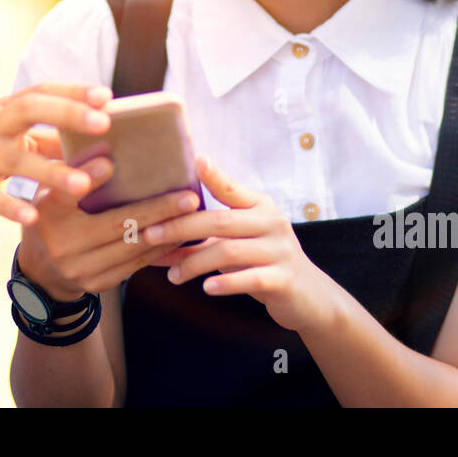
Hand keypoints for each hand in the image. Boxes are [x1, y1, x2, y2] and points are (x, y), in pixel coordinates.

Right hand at [0, 83, 113, 228]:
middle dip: (66, 114)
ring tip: (84, 185)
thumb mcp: (2, 141)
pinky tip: (34, 218)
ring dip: (51, 172)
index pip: (39, 92)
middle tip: (104, 123)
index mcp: (0, 112)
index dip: (72, 92)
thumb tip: (91, 142)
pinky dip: (12, 207)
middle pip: (28, 110)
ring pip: (16, 160)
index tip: (106, 96)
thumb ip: (41, 139)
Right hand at [15, 128, 201, 301]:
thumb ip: (76, 172)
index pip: (66, 193)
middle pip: (115, 224)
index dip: (89, 178)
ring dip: (166, 232)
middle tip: (188, 197)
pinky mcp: (96, 284)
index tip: (109, 163)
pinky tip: (178, 236)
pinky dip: (159, 250)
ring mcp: (80, 268)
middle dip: (157, 211)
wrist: (41, 268)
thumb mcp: (54, 190)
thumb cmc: (56, 215)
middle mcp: (62, 244)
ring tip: (191, 216)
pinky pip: (134, 265)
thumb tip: (108, 146)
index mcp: (48, 212)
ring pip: (131, 248)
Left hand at [141, 156, 341, 332]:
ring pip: (229, 251)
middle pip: (219, 220)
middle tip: (150, 236)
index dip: (214, 175)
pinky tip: (206, 288)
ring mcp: (280, 250)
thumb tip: (154, 242)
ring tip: (173, 277)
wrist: (307, 295)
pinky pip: (251, 278)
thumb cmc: (261, 261)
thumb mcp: (235, 245)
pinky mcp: (283, 279)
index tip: (194, 161)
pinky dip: (226, 283)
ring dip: (194, 263)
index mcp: (260, 206)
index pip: (231, 188)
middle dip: (180, 227)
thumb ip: (200, 240)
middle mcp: (271, 222)